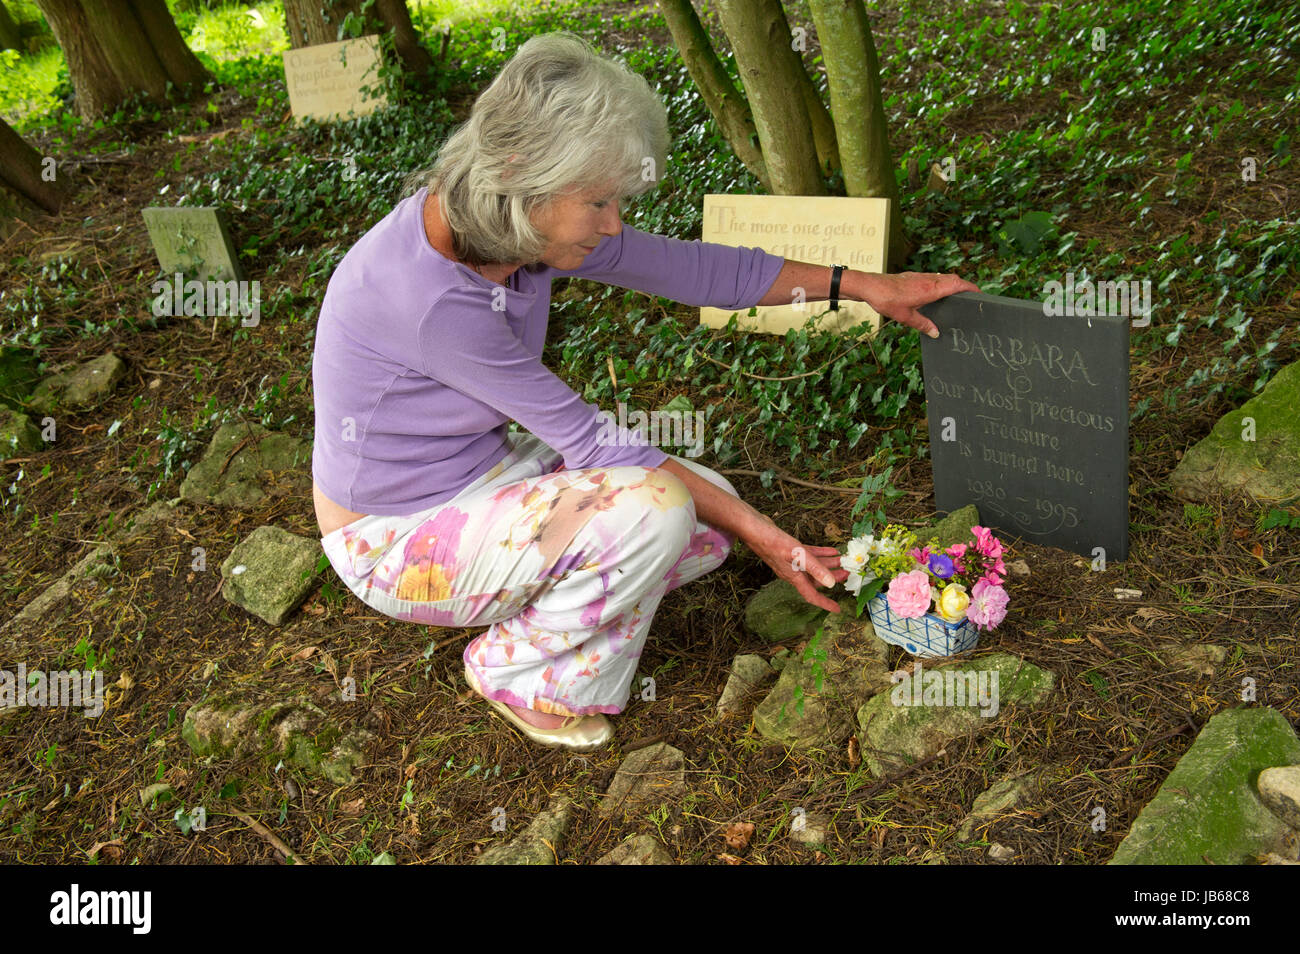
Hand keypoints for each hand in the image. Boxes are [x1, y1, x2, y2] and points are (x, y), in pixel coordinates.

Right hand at [745, 520, 848, 613]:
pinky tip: (831, 550)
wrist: (755, 529)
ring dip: (828, 565)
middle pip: (816, 580)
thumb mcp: (798, 555)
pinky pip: (809, 555)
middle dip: (832, 578)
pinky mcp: (790, 550)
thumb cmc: (773, 543)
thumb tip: (831, 584)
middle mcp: (793, 572)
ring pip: (814, 567)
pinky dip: (821, 554)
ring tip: (843, 560)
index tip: (838, 608)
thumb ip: (816, 569)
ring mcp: (791, 561)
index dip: (825, 603)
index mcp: (794, 577)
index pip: (812, 595)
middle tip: (847, 573)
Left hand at [859, 272, 979, 338]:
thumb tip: (936, 333)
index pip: (957, 284)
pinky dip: (941, 284)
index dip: (971, 288)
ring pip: (944, 277)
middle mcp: (929, 280)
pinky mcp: (914, 276)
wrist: (870, 286)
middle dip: (965, 286)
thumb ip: (923, 325)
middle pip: (954, 279)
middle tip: (972, 297)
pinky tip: (937, 294)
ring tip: (958, 296)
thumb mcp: (906, 317)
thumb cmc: (887, 300)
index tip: (980, 294)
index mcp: (931, 289)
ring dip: (953, 284)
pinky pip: (934, 278)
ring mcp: (921, 276)